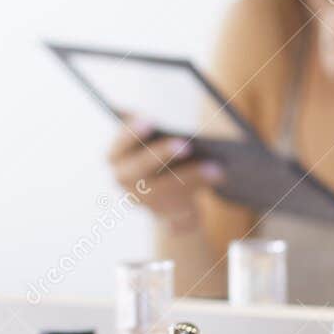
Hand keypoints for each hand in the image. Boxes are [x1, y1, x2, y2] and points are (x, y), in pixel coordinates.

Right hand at [107, 118, 224, 233]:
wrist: (170, 198)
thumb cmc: (162, 156)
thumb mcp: (154, 140)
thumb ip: (151, 129)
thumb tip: (162, 120)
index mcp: (115, 156)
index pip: (118, 145)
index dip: (131, 133)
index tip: (151, 120)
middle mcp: (121, 179)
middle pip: (137, 169)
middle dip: (162, 155)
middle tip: (186, 145)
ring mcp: (140, 199)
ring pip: (163, 189)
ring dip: (190, 175)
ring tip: (214, 165)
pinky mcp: (161, 213)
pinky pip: (178, 201)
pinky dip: (199, 186)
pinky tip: (218, 174)